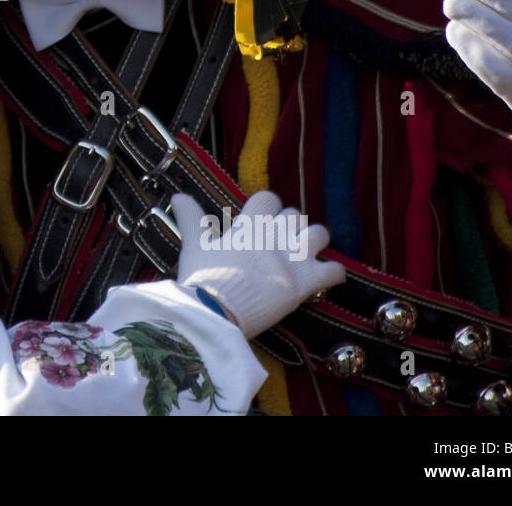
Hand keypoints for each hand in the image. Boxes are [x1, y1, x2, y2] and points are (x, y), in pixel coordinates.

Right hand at [170, 191, 344, 338]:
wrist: (214, 313)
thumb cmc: (202, 281)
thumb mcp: (194, 246)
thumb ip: (191, 219)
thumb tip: (177, 196)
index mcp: (249, 226)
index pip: (268, 199)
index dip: (266, 208)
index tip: (260, 220)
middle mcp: (274, 237)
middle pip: (294, 216)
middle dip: (288, 226)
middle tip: (280, 242)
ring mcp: (292, 260)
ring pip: (319, 234)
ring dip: (314, 242)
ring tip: (305, 253)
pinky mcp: (304, 284)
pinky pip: (334, 272)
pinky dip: (334, 274)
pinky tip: (328, 278)